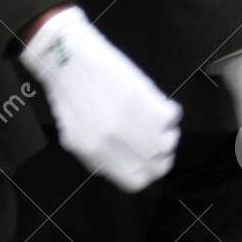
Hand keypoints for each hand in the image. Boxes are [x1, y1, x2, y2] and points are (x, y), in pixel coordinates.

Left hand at [20, 7, 181, 191]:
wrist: (70, 59)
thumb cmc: (68, 93)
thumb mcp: (74, 136)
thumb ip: (98, 155)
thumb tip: (121, 162)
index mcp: (98, 156)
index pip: (135, 182)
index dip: (146, 172)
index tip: (148, 161)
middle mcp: (120, 147)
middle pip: (158, 165)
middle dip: (163, 156)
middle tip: (159, 140)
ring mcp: (136, 127)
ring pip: (170, 141)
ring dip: (167, 131)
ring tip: (156, 117)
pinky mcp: (148, 102)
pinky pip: (173, 115)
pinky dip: (169, 109)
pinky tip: (156, 100)